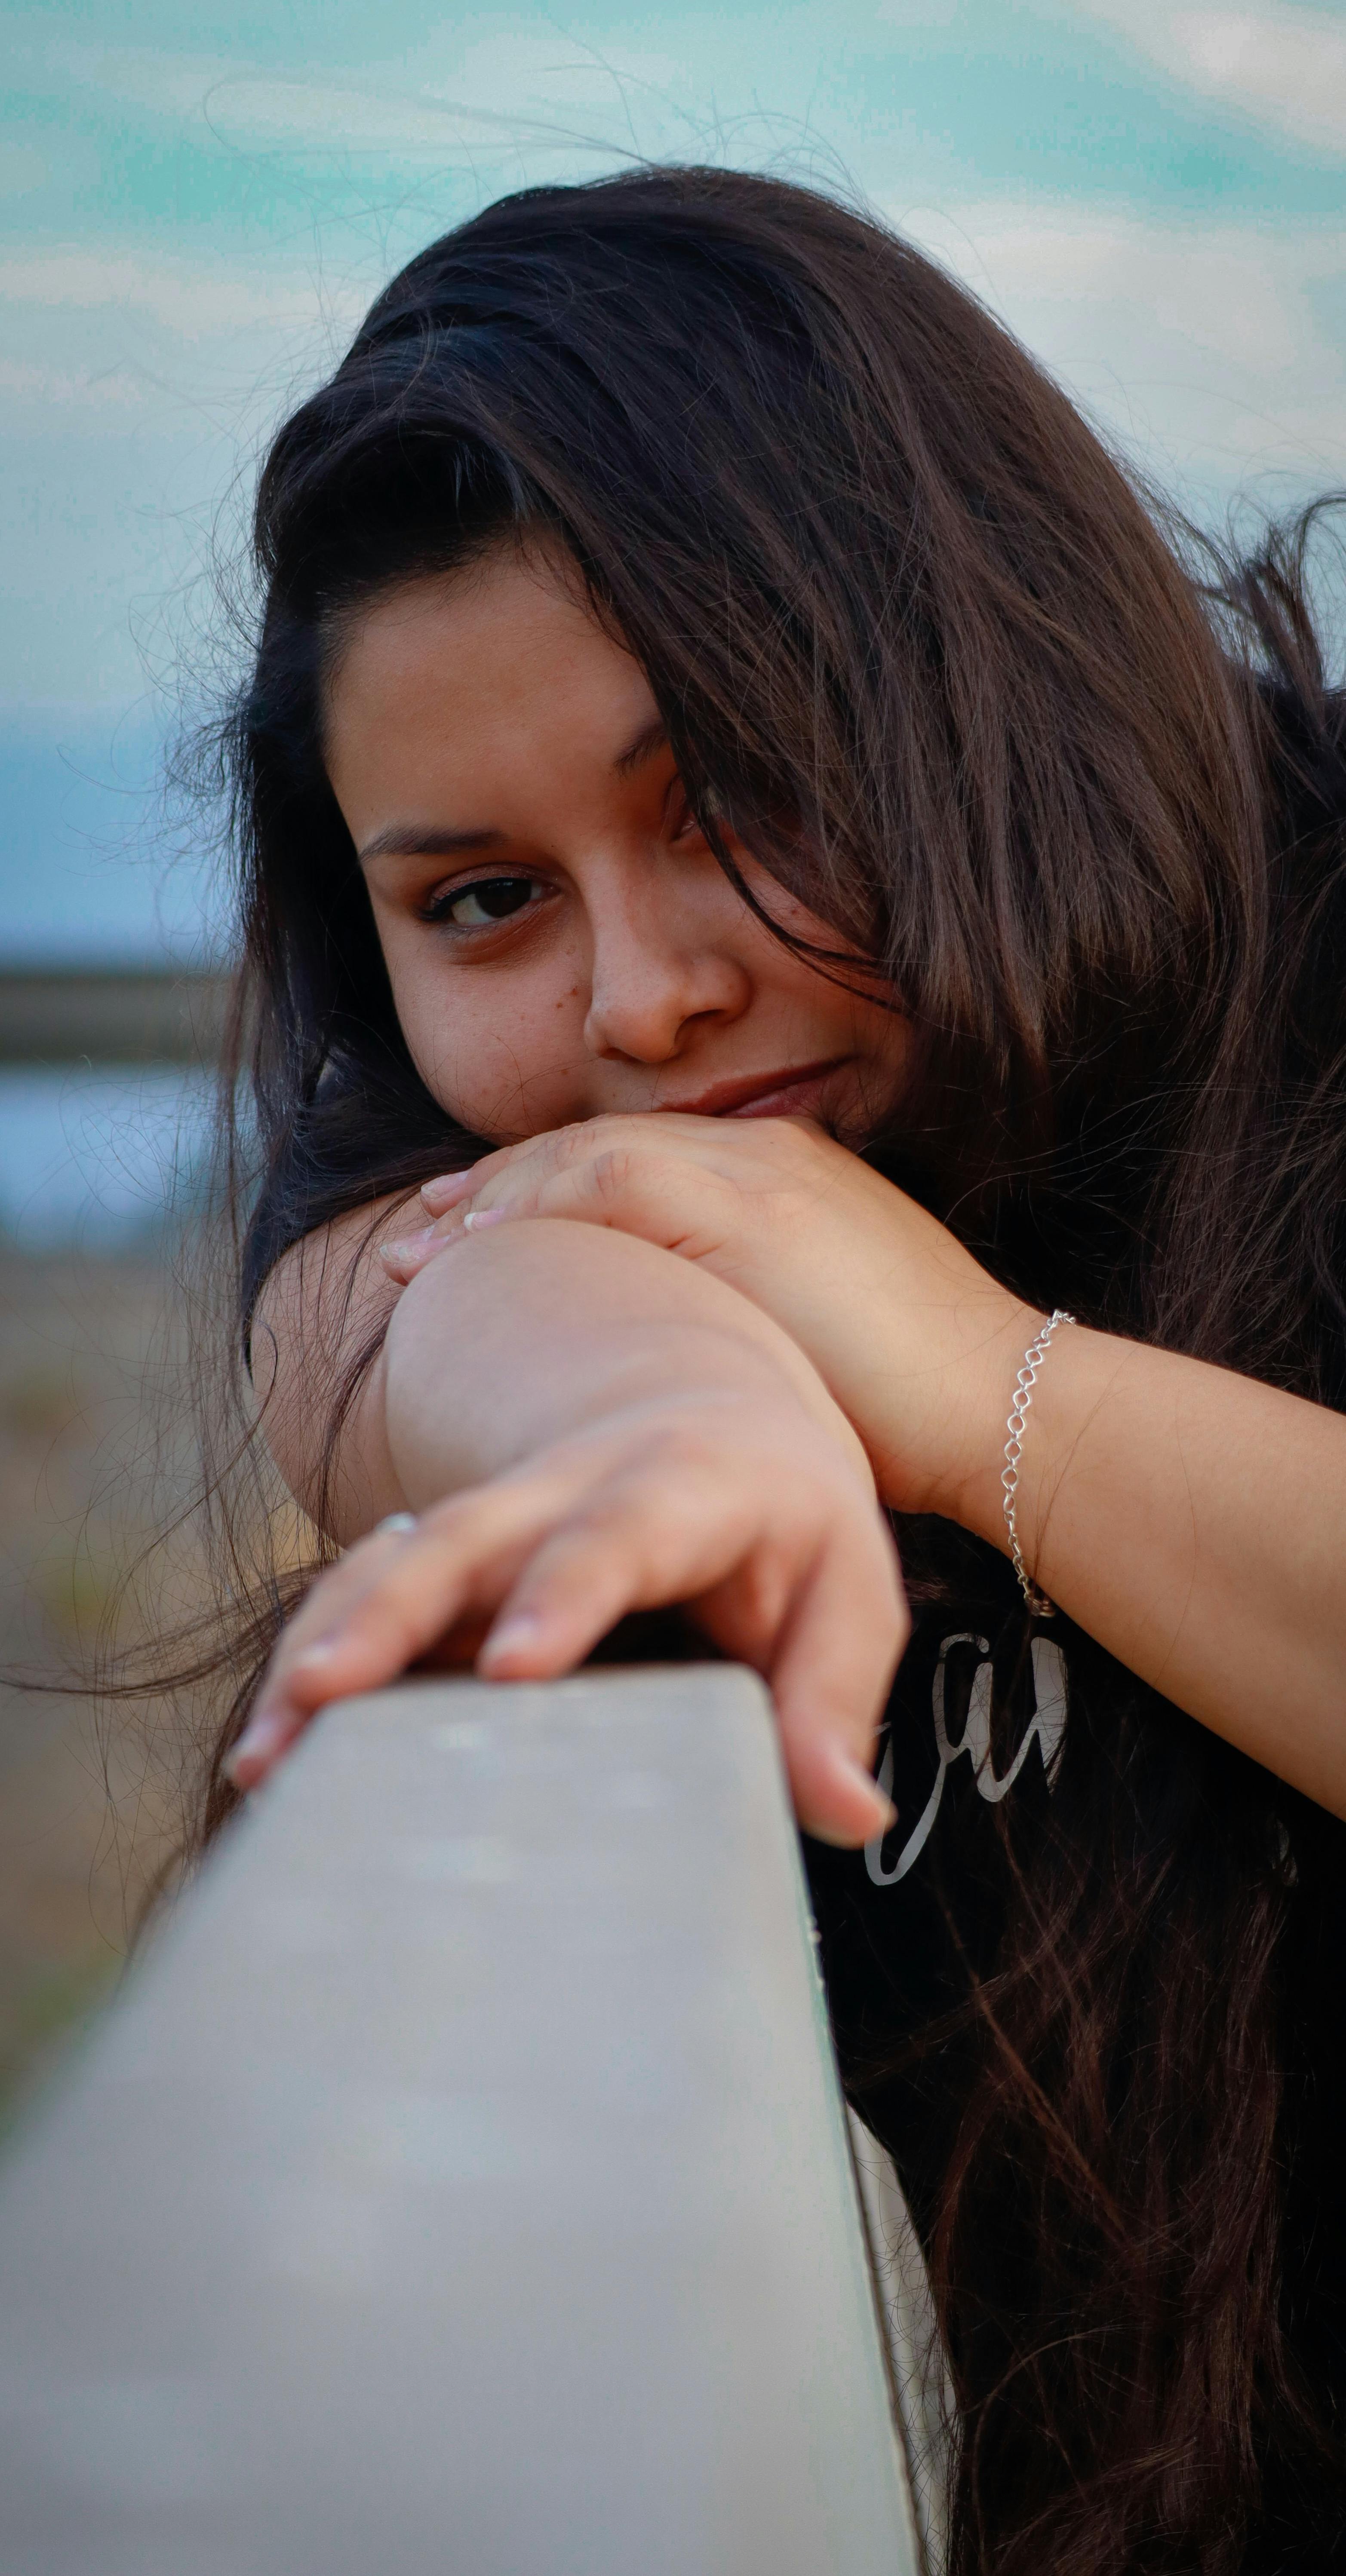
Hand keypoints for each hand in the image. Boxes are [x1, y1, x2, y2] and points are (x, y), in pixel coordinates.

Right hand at [228, 1373, 906, 1846]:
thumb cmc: (792, 1525)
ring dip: (329, 1645)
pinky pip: (367, 1596)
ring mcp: (495, 1514)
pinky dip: (316, 1661)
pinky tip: (273, 1753)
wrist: (707, 1411)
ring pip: (396, 1565)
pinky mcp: (447, 1555)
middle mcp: (568, 1483)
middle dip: (392, 1612)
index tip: (512, 1667)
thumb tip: (850, 1815)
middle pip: (469, 1537)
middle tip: (327, 1691)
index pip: (617, 1533)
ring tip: (271, 1747)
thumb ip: (836, 1698)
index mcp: (683, 1481)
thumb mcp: (848, 1589)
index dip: (562, 1592)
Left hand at [380, 1114, 1030, 1526]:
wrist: (1007, 1407)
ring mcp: (765, 1174)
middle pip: (596, 1145)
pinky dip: (539, 1207)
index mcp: (779, 1175)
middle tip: (418, 1233)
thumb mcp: (807, 1339)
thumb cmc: (913, 1406)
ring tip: (421, 1251)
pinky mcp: (762, 1214)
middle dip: (497, 1188)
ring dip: (498, 1199)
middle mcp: (766, 1155)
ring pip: (593, 1153)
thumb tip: (656, 1354)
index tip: (466, 1229)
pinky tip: (482, 1248)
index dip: (536, 1190)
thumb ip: (734, 1315)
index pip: (627, 1160)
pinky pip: (616, 1181)